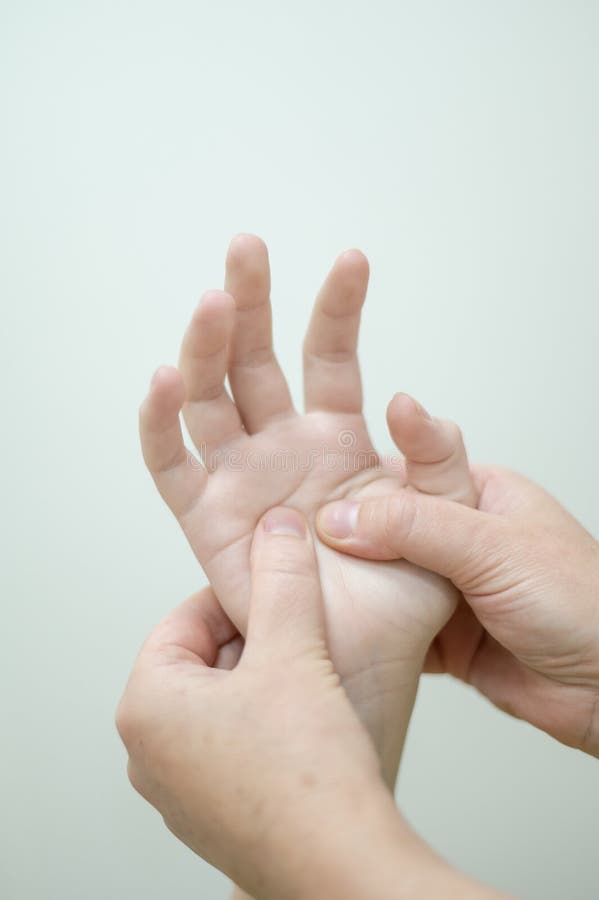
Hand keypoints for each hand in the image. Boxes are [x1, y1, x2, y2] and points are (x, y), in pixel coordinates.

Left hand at [117, 508, 499, 899]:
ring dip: (267, 679)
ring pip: (224, 701)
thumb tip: (277, 529)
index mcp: (146, 706)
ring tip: (314, 677)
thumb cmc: (306, 776)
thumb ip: (282, 578)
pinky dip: (268, 723)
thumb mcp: (295, 650)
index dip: (242, 595)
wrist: (342, 866)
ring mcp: (180, 790)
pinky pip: (234, 744)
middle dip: (258, 639)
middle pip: (205, 660)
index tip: (280, 587)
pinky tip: (311, 724)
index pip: (187, 618)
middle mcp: (148, 753)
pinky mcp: (214, 814)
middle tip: (304, 631)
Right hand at [139, 234, 475, 784]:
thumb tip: (407, 401)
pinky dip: (159, 426)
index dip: (338, 307)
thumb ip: (438, 463)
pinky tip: (164, 380)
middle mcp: (284, 452)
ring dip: (204, 348)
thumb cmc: (420, 600)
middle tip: (247, 248)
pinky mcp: (208, 527)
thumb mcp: (461, 521)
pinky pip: (170, 470)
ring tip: (214, 302)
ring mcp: (243, 483)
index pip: (330, 356)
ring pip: (208, 399)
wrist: (386, 671)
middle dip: (249, 302)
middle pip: (254, 361)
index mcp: (340, 441)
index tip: (354, 259)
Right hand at [316, 466, 598, 755]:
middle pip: (383, 527)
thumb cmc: (585, 604)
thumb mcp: (493, 547)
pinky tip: (330, 623)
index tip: (311, 482)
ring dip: (350, 582)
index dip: (358, 478)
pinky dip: (365, 626)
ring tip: (297, 577)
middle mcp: (459, 538)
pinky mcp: (442, 638)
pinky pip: (391, 624)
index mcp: (477, 494)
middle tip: (290, 534)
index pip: (404, 470)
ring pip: (382, 577)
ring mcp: (448, 589)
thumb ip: (416, 526)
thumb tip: (342, 517)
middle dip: (342, 534)